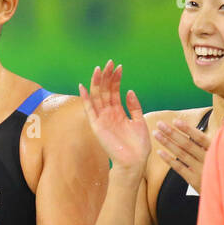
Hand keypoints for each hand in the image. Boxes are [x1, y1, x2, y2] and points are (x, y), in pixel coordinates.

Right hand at [78, 61, 149, 175]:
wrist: (134, 162)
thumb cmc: (138, 145)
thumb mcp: (140, 121)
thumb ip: (134, 106)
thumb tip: (129, 91)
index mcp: (118, 112)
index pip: (115, 92)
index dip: (116, 79)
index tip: (120, 67)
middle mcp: (108, 114)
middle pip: (105, 91)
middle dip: (107, 77)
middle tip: (110, 63)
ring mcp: (102, 119)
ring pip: (97, 97)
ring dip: (97, 83)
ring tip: (99, 69)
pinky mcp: (97, 126)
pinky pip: (89, 110)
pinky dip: (85, 99)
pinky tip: (83, 87)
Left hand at [154, 117, 211, 193]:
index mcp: (216, 150)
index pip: (200, 137)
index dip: (187, 129)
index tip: (175, 121)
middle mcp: (208, 159)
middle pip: (187, 144)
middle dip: (172, 133)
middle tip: (160, 124)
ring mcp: (200, 170)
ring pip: (181, 154)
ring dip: (167, 143)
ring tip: (156, 134)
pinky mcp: (194, 180)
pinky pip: (179, 168)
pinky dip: (169, 160)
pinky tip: (159, 152)